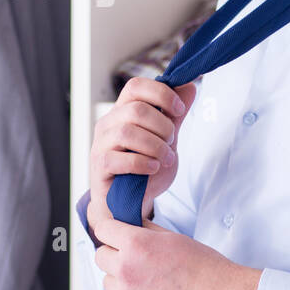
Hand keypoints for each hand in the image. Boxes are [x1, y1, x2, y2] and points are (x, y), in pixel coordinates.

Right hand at [88, 76, 197, 226]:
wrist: (127, 203)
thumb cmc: (144, 169)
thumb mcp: (166, 139)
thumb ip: (174, 114)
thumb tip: (190, 86)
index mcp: (122, 111)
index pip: (136, 86)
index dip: (161, 93)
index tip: (180, 110)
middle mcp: (108, 123)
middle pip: (136, 109)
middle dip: (163, 126)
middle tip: (172, 141)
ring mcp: (101, 144)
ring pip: (128, 132)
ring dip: (155, 146)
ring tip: (165, 158)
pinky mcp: (99, 166)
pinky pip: (119, 159)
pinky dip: (143, 163)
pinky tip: (153, 168)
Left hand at [91, 216, 261, 289]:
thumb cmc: (204, 268)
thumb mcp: (173, 237)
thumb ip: (145, 231)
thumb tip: (129, 226)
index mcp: (135, 243)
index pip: (103, 229)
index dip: (112, 232)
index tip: (117, 237)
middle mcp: (126, 268)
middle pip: (100, 256)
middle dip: (114, 256)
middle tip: (135, 261)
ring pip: (107, 282)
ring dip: (120, 281)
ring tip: (146, 283)